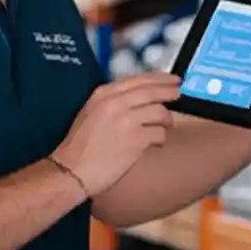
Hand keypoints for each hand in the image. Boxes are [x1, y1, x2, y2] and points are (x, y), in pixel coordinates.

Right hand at [51, 72, 180, 196]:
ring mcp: (127, 120)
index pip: (137, 80)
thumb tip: (138, 98)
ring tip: (164, 127)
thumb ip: (112, 102)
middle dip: (169, 91)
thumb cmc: (79, 146)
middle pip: (152, 91)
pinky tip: (156, 143)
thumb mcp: (90, 112)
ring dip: (166, 120)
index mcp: (103, 94)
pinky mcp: (136, 140)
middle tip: (178, 93)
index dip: (158, 79)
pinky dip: (161, 138)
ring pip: (160, 112)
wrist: (72, 170)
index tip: (170, 79)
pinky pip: (159, 133)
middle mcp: (116, 103)